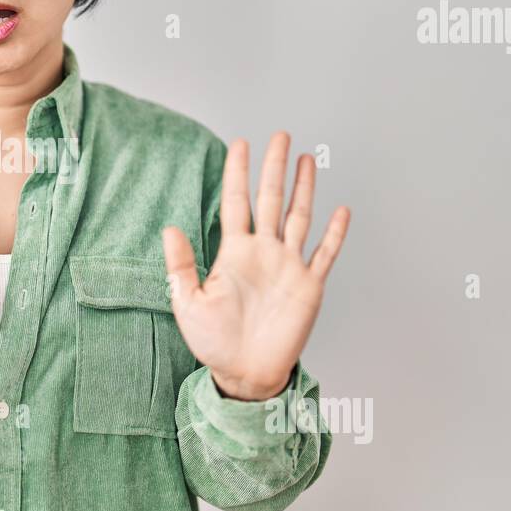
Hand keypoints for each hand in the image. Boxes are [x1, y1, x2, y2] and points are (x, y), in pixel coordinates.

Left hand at [161, 132, 348, 400]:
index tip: (240, 145)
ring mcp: (288, 266)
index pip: (237, 203)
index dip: (238, 173)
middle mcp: (264, 253)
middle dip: (275, 168)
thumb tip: (169, 229)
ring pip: (299, 218)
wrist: (244, 373)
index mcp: (234, 253)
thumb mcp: (187, 303)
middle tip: (280, 137)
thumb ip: (180, 266)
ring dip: (304, 189)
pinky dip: (334, 234)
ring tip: (307, 160)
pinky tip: (341, 211)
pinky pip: (325, 254)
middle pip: (271, 200)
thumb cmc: (214, 342)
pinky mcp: (309, 286)